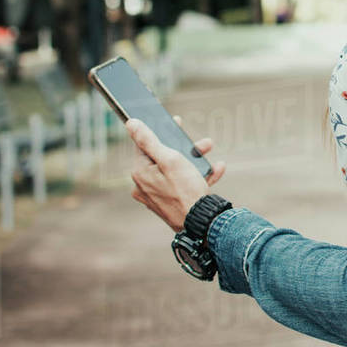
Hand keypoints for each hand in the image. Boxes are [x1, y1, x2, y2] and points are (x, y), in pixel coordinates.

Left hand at [127, 116, 226, 231]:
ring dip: (195, 163)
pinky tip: (215, 171)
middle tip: (204, 144)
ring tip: (211, 161)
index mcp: (140, 172)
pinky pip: (180, 186)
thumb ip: (149, 140)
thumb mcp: (170, 159)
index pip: (145, 144)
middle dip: (186, 149)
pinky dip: (196, 178)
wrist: (200, 223)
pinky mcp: (168, 204)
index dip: (160, 132)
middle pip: (163, 158)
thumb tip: (131, 124)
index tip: (175, 123)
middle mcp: (144, 185)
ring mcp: (155, 196)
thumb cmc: (185, 191)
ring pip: (174, 172)